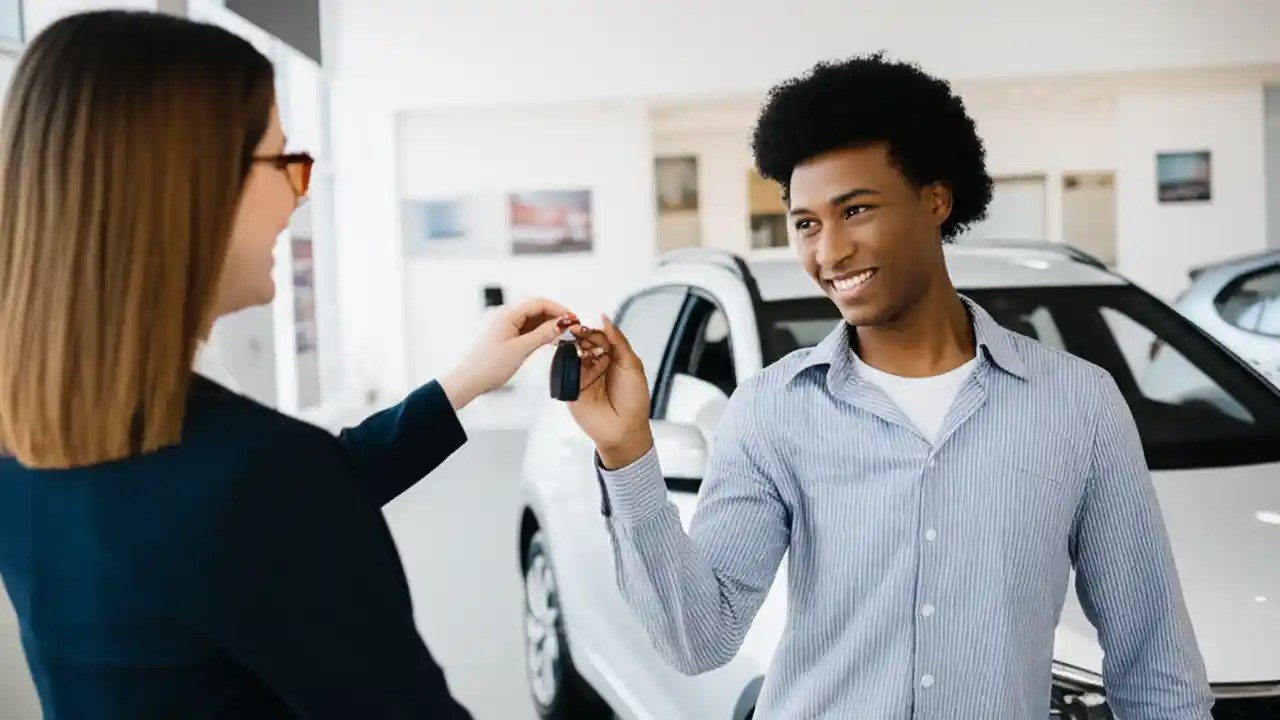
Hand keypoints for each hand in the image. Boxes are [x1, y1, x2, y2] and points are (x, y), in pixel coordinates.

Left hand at [440, 297, 576, 409]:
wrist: (468, 381)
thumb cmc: (488, 366)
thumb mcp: (521, 349)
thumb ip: (543, 334)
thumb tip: (561, 324)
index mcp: (507, 314)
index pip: (539, 303)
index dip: (558, 309)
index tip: (572, 320)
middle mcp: (504, 316)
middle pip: (535, 308)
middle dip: (554, 316)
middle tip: (569, 328)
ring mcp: (503, 325)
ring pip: (531, 318)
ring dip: (546, 324)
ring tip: (560, 336)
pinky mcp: (503, 335)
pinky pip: (524, 328)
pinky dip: (537, 332)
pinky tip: (546, 340)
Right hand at [566, 315, 653, 469]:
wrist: (623, 429)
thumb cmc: (633, 401)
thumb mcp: (632, 366)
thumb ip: (618, 341)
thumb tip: (605, 319)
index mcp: (612, 358)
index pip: (600, 337)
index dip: (594, 331)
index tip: (589, 327)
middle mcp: (596, 364)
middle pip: (584, 343)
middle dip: (581, 336)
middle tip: (578, 332)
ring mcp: (582, 375)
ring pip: (573, 354)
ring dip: (573, 346)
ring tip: (575, 344)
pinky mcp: (571, 387)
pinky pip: (564, 371)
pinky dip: (565, 361)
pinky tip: (570, 358)